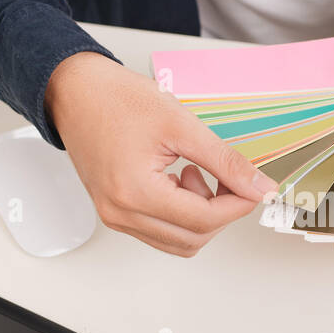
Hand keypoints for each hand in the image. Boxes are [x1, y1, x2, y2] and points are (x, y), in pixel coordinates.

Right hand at [45, 52, 277, 256]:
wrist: (75, 91)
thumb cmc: (116, 99)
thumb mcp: (181, 125)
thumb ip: (224, 161)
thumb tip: (258, 187)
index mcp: (134, 192)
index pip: (203, 220)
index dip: (237, 205)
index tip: (253, 186)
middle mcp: (121, 213)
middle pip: (193, 238)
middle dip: (220, 211)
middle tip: (225, 176)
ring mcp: (115, 217)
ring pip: (178, 241)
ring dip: (200, 216)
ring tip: (194, 172)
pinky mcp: (114, 213)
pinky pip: (159, 231)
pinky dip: (180, 214)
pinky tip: (178, 181)